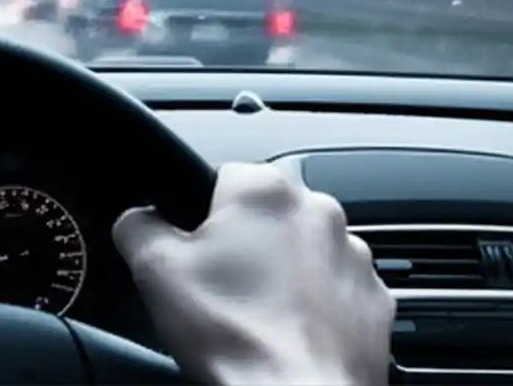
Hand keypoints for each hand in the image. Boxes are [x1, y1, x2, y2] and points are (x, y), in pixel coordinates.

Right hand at [113, 163, 393, 385]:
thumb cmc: (234, 335)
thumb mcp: (153, 268)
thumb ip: (137, 224)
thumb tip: (138, 218)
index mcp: (265, 189)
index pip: (221, 177)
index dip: (199, 217)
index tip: (194, 253)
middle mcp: (320, 211)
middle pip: (265, 216)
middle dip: (243, 245)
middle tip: (219, 288)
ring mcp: (355, 257)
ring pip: (302, 251)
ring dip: (281, 273)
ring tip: (255, 316)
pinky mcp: (375, 300)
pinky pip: (335, 290)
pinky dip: (313, 306)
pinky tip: (286, 333)